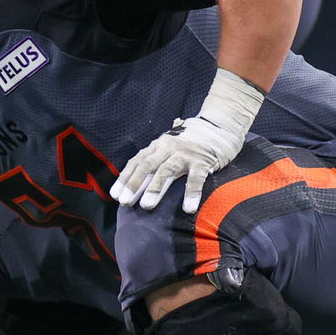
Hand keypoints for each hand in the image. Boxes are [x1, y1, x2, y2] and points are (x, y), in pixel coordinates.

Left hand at [113, 67, 263, 212]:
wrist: (220, 125)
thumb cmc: (192, 142)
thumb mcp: (171, 147)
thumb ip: (158, 162)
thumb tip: (139, 186)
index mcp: (158, 145)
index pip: (137, 161)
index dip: (125, 177)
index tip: (114, 195)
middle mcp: (168, 147)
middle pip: (148, 166)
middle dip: (134, 184)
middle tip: (125, 202)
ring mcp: (186, 154)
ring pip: (167, 171)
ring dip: (156, 188)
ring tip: (147, 206)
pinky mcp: (204, 161)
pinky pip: (196, 179)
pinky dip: (191, 194)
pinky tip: (188, 209)